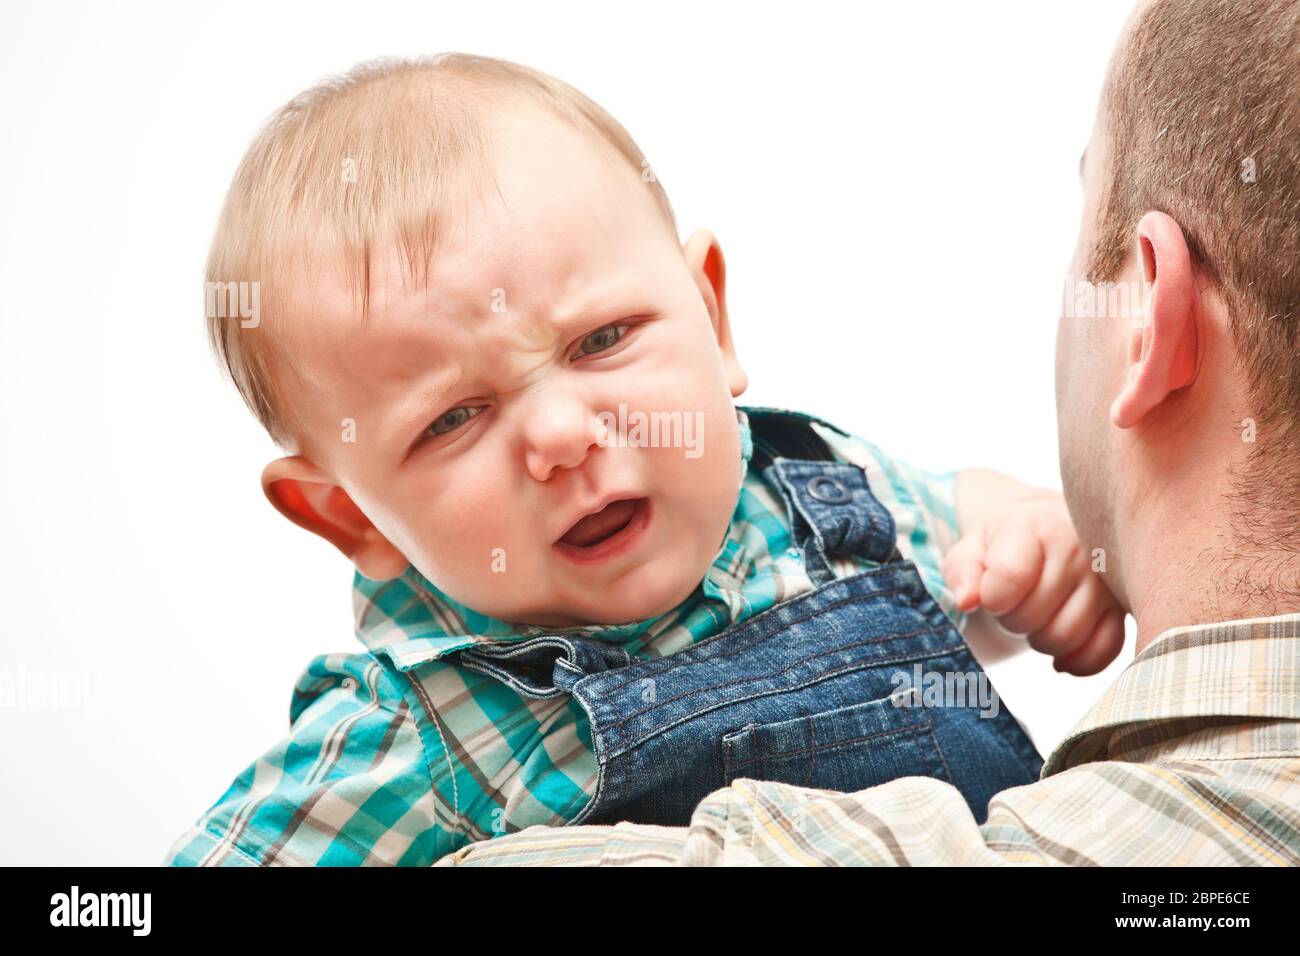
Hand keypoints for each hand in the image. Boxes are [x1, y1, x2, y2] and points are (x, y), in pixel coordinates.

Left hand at [941, 493, 1125, 675]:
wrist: (1052, 527)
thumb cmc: (1007, 541)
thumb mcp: (974, 545)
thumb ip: (961, 571)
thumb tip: (966, 601)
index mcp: (1039, 527)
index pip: (1009, 577)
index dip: (991, 598)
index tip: (991, 591)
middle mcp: (1081, 550)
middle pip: (1032, 617)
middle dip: (1012, 619)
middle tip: (1014, 602)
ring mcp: (1107, 581)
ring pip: (1064, 639)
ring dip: (1039, 639)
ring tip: (1037, 613)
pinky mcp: (1124, 608)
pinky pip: (1102, 652)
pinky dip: (1076, 659)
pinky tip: (1060, 646)